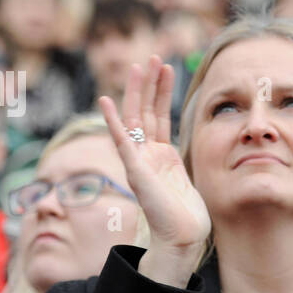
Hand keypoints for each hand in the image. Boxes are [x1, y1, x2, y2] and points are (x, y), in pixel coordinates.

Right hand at [98, 56, 210, 273]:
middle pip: (146, 110)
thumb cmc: (186, 214)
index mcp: (160, 154)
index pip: (158, 115)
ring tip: (139, 65)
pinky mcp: (135, 171)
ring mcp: (139, 160)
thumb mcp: (187, 178)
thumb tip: (186, 156)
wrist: (183, 236)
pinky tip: (105, 101)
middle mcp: (147, 154)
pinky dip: (113, 122)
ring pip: (136, 118)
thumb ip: (180, 162)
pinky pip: (122, 141)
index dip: (162, 91)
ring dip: (137, 91)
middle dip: (150, 84)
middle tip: (154, 57)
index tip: (168, 68)